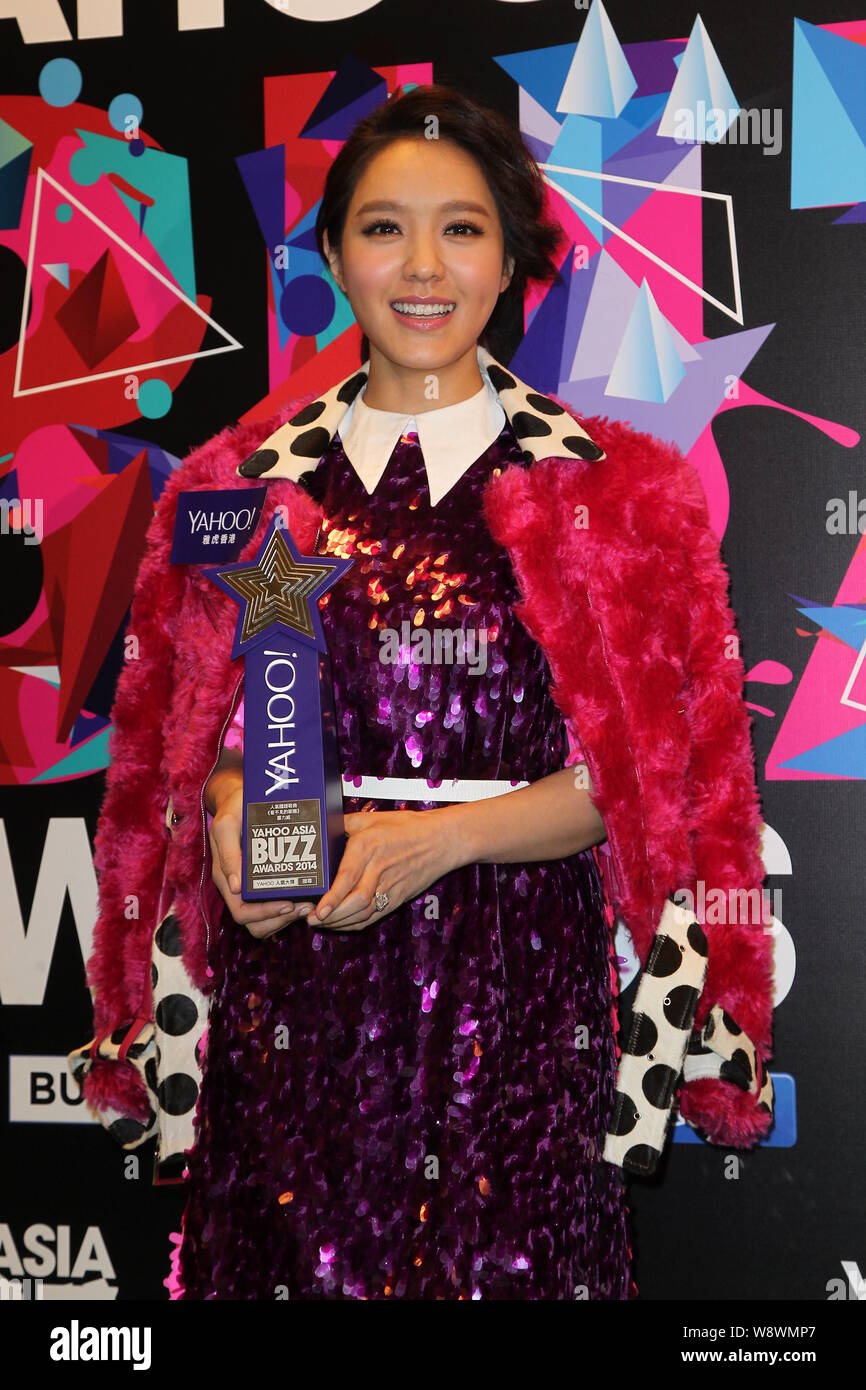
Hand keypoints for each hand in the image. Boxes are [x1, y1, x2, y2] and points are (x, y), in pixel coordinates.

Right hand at [209, 784, 313, 938]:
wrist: (239, 795)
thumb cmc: (233, 807)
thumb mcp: (227, 824)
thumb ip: (228, 853)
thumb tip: (236, 888)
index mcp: (225, 877)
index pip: (242, 912)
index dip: (265, 914)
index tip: (289, 904)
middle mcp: (236, 886)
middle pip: (255, 922)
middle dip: (281, 919)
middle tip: (306, 907)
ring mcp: (249, 884)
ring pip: (265, 919)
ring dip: (287, 917)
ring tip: (308, 904)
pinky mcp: (262, 879)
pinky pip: (273, 903)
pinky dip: (289, 905)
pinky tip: (306, 894)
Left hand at [305, 807, 458, 930]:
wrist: (441, 841)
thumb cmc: (407, 827)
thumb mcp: (373, 817)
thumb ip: (345, 822)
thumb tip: (322, 825)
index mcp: (368, 846)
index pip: (347, 878)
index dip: (332, 898)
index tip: (318, 910)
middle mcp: (378, 869)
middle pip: (354, 902)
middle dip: (331, 916)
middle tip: (312, 919)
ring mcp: (390, 887)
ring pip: (363, 914)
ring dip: (340, 923)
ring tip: (321, 923)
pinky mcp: (397, 898)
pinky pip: (374, 917)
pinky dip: (355, 924)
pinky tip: (341, 924)